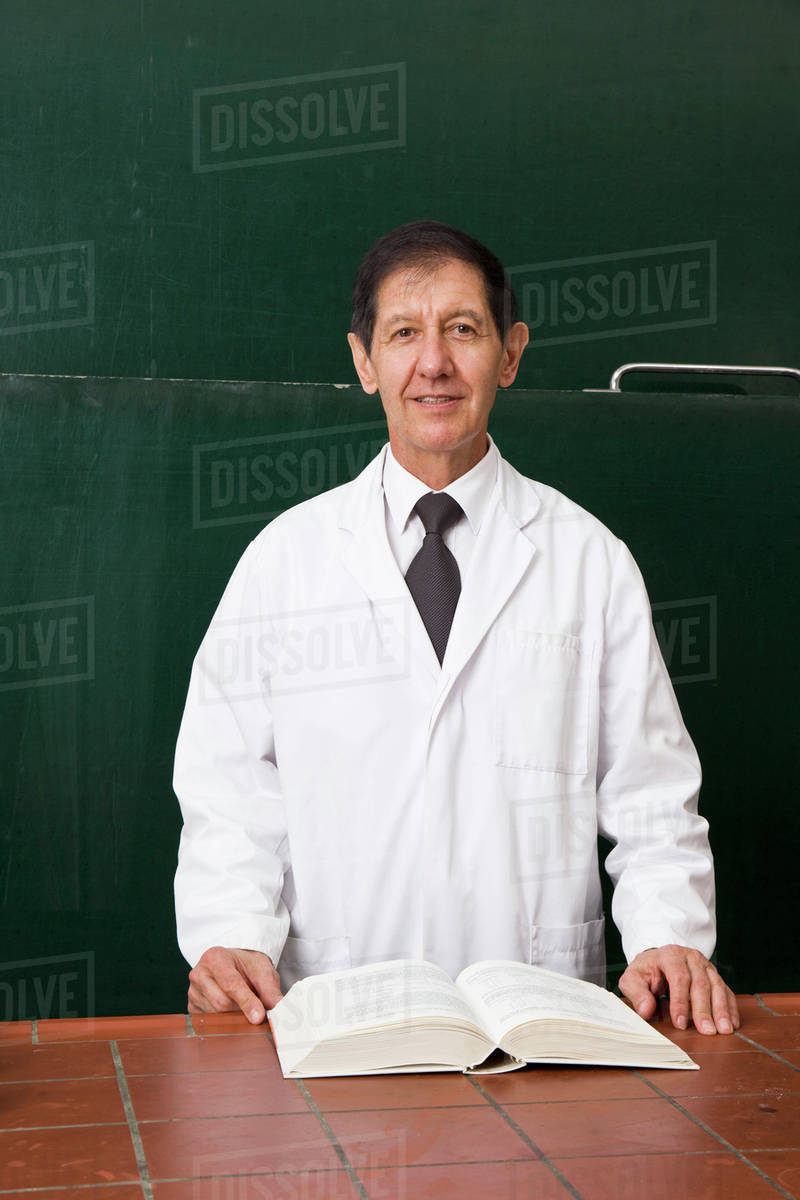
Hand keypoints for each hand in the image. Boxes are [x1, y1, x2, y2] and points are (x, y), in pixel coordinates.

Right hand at [188, 946, 283, 1022]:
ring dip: (234, 1017)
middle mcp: (199, 974)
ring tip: (242, 1004)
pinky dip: (225, 1021)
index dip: (246, 1001)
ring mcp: (193, 992)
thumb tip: (280, 1009)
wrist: (234, 965)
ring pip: (216, 1016)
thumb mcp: (262, 971)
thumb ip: (270, 990)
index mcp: (215, 958)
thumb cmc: (247, 966)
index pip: (230, 984)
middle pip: (222, 1003)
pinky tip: (231, 1010)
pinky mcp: (192, 1009)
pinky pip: (210, 1024)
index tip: (259, 1016)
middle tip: (256, 1009)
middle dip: (242, 1009)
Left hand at [619, 944, 739, 1034]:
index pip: (678, 977)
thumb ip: (637, 993)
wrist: (659, 959)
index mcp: (670, 955)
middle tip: (707, 1031)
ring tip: (724, 1030)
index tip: (680, 1023)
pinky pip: (726, 990)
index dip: (680, 1001)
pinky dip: (730, 1007)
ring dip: (721, 1010)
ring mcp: (705, 966)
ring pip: (717, 986)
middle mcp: (691, 958)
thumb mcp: (633, 978)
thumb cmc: (646, 972)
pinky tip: (732, 1022)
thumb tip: (646, 1011)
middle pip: (701, 983)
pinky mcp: (714, 976)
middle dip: (704, 1009)